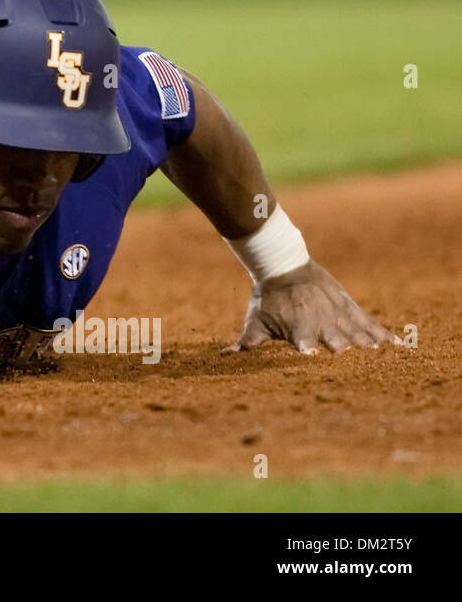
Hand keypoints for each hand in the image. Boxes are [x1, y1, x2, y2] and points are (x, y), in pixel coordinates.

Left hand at [223, 260, 400, 354]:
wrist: (283, 265)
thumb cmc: (267, 298)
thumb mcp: (255, 320)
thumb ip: (246, 342)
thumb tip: (224, 356)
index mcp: (299, 332)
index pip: (305, 347)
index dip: (309, 352)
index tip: (313, 357)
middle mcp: (321, 325)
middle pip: (337, 343)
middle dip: (344, 351)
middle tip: (353, 358)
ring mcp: (337, 315)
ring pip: (356, 334)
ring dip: (368, 345)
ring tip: (381, 355)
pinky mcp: (348, 307)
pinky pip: (369, 322)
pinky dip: (384, 334)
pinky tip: (399, 346)